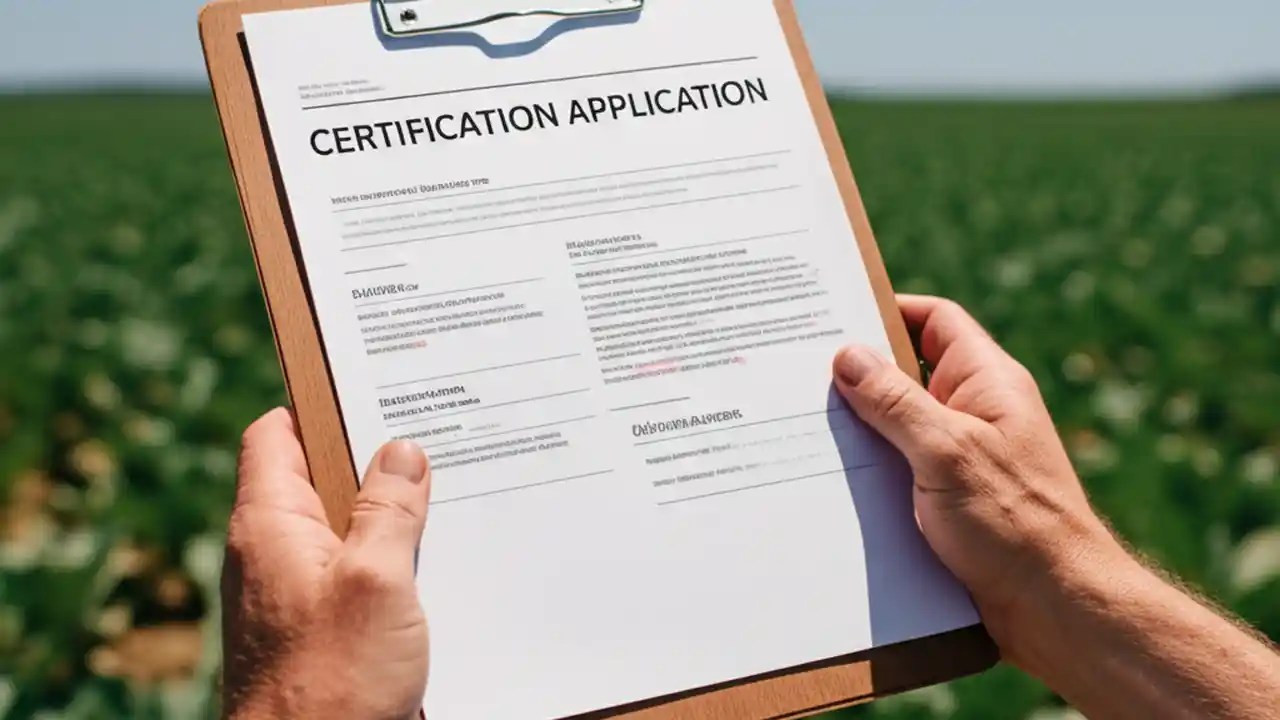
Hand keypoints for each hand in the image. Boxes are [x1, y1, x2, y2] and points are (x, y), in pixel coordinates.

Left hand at [221, 408, 431, 719]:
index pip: (277, 433)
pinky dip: (391, 561)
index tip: (375, 387)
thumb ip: (389, 510)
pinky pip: (354, 573)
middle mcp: (272, 551)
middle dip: (376, 459)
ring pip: (344, 528)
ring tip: (450, 497)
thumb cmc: (331, 683)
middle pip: (318, 476)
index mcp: (269, 523)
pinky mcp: (319, 629)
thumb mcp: (376, 581)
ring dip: (391, 516)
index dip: (320, 403)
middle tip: (436, 438)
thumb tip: (402, 450)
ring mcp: (294, 592)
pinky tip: (436, 564)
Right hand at [832, 295, 1122, 658]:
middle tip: (801, 371)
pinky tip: (831, 479)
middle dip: (859, 373)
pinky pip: (901, 467)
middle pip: (909, 371)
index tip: (836, 313)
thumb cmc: (1015, 523)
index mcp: (988, 383)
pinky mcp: (951, 498)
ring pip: (899, 424)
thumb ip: (895, 402)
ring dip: (860, 427)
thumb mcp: (946, 451)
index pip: (936, 320)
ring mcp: (964, 455)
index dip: (888, 309)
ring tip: (803, 425)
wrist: (1056, 607)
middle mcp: (977, 412)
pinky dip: (870, 468)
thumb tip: (848, 355)